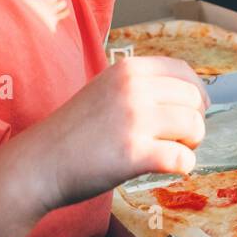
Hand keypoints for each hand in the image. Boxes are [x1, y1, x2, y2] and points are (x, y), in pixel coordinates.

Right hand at [28, 55, 209, 211]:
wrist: (39, 163)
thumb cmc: (73, 131)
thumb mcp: (105, 89)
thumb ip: (139, 87)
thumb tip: (187, 96)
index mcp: (128, 69)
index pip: (183, 71)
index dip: (197, 92)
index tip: (196, 109)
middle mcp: (134, 89)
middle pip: (194, 100)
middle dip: (194, 121)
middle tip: (180, 138)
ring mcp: (134, 120)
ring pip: (194, 126)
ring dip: (191, 143)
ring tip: (171, 151)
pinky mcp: (134, 154)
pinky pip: (182, 158)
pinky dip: (182, 165)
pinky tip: (168, 167)